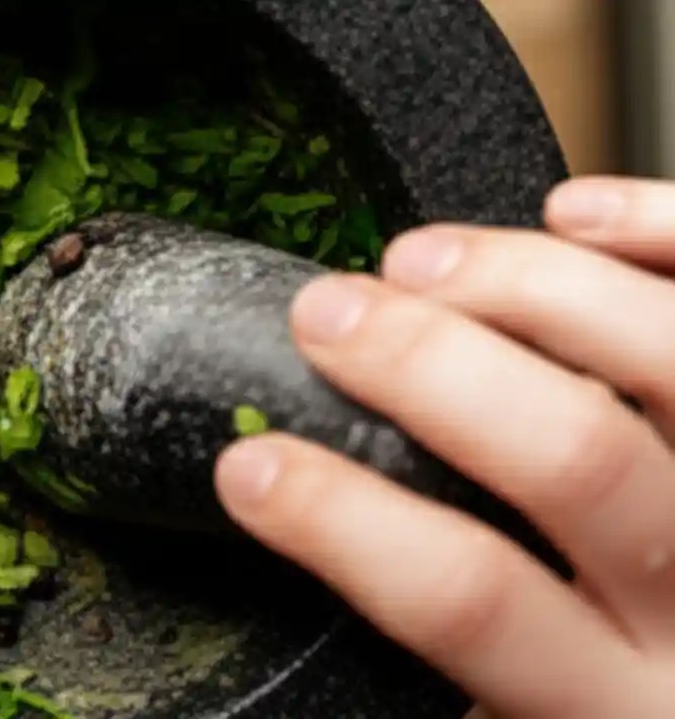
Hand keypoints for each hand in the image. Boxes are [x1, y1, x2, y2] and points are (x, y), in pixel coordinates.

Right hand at [216, 178, 674, 717]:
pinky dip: (659, 233)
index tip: (251, 466)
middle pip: (577, 458)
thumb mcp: (537, 715)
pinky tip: (575, 216)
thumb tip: (347, 557)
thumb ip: (472, 662)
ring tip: (419, 258)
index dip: (344, 522)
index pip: (468, 601)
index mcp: (610, 699)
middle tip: (327, 317)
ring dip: (532, 287)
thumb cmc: (643, 700)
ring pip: (670, 360)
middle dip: (429, 367)